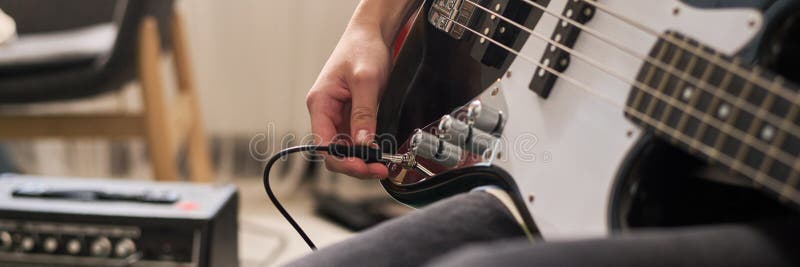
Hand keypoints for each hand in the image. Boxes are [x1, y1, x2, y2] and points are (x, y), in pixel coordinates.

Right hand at [306, 24, 390, 178]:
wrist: (371, 34)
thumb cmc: (362, 49)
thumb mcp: (366, 81)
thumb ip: (364, 114)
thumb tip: (363, 143)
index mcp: (320, 103)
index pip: (323, 143)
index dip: (342, 160)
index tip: (363, 166)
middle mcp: (325, 112)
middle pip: (333, 151)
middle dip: (354, 164)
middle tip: (377, 170)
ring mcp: (338, 114)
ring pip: (345, 148)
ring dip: (362, 159)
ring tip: (381, 165)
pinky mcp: (351, 114)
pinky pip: (355, 139)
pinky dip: (366, 148)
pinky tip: (379, 153)